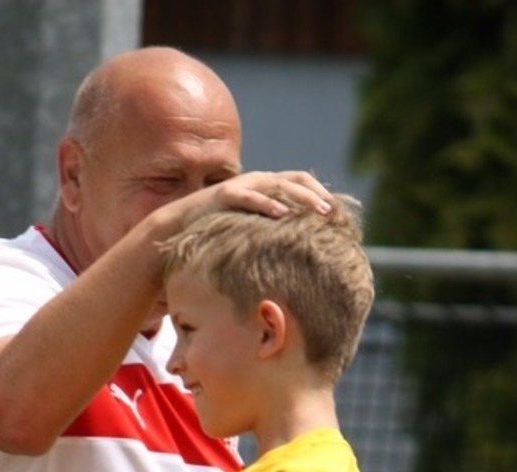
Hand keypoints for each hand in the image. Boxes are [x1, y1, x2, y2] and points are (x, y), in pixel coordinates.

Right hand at [167, 170, 334, 231]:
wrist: (178, 226)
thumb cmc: (216, 231)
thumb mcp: (249, 227)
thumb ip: (270, 228)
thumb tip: (298, 246)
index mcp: (265, 186)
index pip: (300, 180)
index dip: (320, 192)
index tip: (338, 211)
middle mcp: (257, 181)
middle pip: (295, 180)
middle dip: (317, 195)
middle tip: (334, 213)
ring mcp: (242, 186)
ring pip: (279, 185)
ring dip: (303, 198)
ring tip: (321, 212)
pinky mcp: (225, 195)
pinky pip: (251, 197)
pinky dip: (269, 204)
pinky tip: (284, 215)